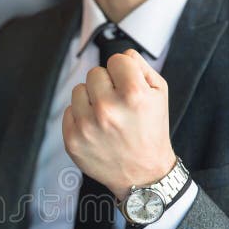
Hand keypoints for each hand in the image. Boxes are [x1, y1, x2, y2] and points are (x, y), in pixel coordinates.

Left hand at [62, 49, 176, 199]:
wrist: (143, 174)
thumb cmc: (151, 131)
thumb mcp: (160, 95)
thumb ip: (141, 67)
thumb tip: (122, 54)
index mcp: (133, 95)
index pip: (116, 60)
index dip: (124, 72)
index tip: (128, 86)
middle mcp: (108, 109)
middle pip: (95, 73)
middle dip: (106, 85)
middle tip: (118, 104)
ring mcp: (87, 126)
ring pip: (78, 90)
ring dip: (91, 99)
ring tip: (106, 117)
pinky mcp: (72, 140)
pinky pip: (69, 111)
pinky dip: (80, 117)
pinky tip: (96, 129)